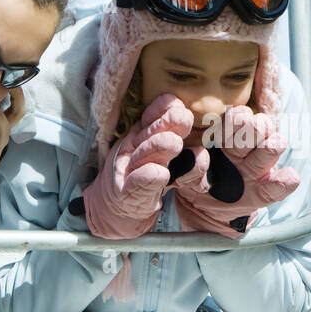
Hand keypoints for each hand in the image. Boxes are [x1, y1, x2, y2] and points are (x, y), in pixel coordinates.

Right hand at [84, 93, 195, 238]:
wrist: (118, 208)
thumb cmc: (144, 178)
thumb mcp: (161, 159)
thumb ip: (177, 146)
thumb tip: (192, 124)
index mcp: (143, 137)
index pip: (151, 118)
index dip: (162, 108)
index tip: (176, 102)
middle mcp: (134, 150)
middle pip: (149, 134)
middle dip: (166, 124)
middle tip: (183, 117)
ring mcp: (127, 171)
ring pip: (144, 156)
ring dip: (158, 148)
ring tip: (174, 143)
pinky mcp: (125, 193)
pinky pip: (137, 184)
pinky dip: (148, 178)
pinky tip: (159, 173)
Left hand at [173, 106, 299, 237]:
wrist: (201, 210)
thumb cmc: (194, 178)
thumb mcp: (183, 167)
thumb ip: (182, 159)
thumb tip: (171, 136)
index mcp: (224, 137)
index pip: (234, 123)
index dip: (236, 120)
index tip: (237, 115)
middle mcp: (243, 149)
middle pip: (254, 133)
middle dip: (253, 127)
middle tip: (251, 123)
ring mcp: (255, 170)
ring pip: (267, 152)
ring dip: (271, 146)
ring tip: (273, 143)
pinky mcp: (263, 192)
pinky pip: (276, 187)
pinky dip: (284, 182)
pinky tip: (289, 176)